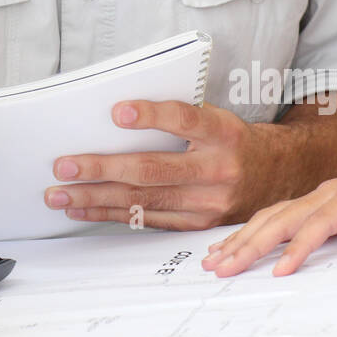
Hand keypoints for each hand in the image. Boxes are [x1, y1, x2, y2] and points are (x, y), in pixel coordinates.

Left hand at [44, 97, 266, 229]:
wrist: (275, 175)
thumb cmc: (230, 140)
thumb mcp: (217, 118)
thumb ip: (178, 116)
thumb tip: (114, 117)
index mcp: (223, 132)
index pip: (185, 119)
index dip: (152, 116)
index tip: (117, 112)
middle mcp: (217, 169)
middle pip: (153, 169)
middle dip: (102, 168)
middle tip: (65, 166)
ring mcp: (208, 203)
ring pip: (143, 200)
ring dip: (96, 198)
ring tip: (60, 194)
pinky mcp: (198, 224)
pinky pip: (148, 220)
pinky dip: (111, 214)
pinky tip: (84, 209)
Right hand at [201, 143, 336, 276]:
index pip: (318, 224)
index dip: (298, 248)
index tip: (280, 271)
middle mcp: (328, 193)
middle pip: (281, 219)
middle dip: (249, 244)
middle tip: (222, 266)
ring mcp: (319, 196)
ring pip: (272, 216)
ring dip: (242, 237)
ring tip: (215, 258)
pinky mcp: (316, 201)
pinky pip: (278, 215)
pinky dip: (252, 229)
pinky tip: (235, 242)